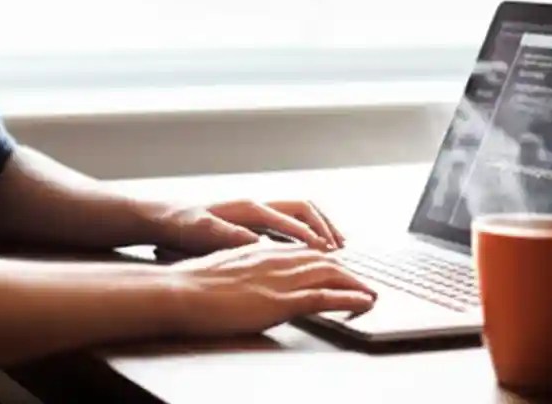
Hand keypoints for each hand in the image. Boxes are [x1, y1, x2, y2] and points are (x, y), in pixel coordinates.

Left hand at [150, 198, 346, 254]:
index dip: (308, 235)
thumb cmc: (181, 226)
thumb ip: (229, 235)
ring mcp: (255, 209)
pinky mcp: (252, 218)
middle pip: (302, 207)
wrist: (163, 218)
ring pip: (298, 211)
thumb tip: (258, 243)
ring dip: (319, 225)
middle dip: (324, 225)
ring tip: (337, 244)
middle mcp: (255, 204)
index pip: (288, 218)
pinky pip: (289, 219)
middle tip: (341, 246)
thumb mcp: (202, 232)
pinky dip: (306, 230)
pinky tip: (310, 247)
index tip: (326, 251)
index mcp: (247, 208)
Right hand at [165, 240, 375, 336]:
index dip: (325, 258)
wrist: (179, 291)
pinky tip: (365, 301)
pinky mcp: (279, 300)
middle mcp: (275, 258)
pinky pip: (324, 297)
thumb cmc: (192, 284)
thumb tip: (250, 279)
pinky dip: (350, 298)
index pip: (302, 250)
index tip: (339, 266)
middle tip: (364, 280)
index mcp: (261, 250)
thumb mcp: (223, 268)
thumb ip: (243, 269)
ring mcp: (279, 278)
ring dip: (356, 282)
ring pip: (330, 273)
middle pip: (323, 259)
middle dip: (347, 269)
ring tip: (372, 292)